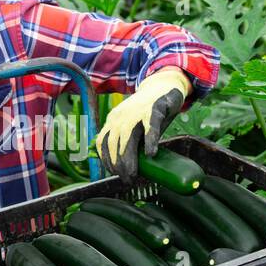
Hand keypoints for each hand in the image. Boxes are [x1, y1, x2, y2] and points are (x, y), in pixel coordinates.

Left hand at [94, 67, 190, 181]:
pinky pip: (150, 125)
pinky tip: (151, 154)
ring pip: (128, 136)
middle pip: (113, 142)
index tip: (115, 174)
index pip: (102, 142)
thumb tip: (130, 168)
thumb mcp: (134, 126)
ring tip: (134, 173)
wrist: (163, 86)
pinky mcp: (154, 108)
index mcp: (113, 120)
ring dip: (129, 157)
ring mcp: (137, 111)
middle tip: (127, 179)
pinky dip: (150, 140)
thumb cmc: (149, 112)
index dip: (106, 160)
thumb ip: (130, 143)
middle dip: (118, 164)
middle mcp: (121, 115)